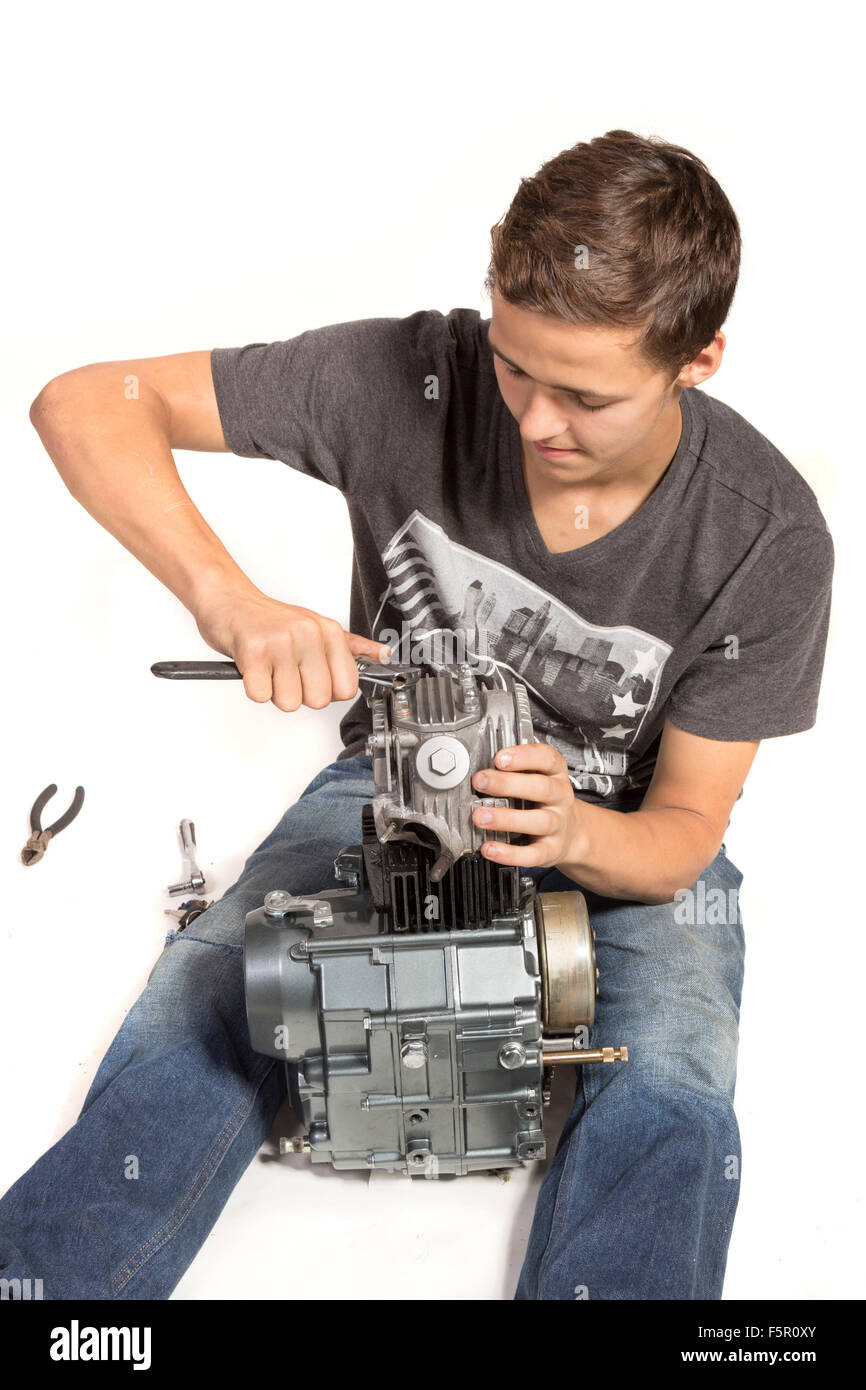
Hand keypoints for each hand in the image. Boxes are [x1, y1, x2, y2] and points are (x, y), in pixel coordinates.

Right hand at [194, 587, 390, 711]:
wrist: (229, 601)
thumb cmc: (270, 620)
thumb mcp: (317, 627)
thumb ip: (351, 646)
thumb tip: (383, 655)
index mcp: (328, 631)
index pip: (346, 688)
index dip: (327, 691)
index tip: (311, 676)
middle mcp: (308, 634)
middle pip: (319, 700)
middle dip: (299, 694)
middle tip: (285, 672)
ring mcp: (280, 642)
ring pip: (289, 702)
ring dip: (274, 691)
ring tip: (269, 668)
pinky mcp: (252, 651)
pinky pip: (261, 695)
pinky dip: (254, 688)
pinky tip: (254, 668)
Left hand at [470, 741, 583, 868]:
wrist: (572, 834)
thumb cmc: (545, 801)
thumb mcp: (538, 779)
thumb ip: (514, 771)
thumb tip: (481, 770)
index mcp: (556, 775)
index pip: (547, 758)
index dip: (524, 756)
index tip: (499, 758)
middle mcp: (560, 798)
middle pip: (541, 788)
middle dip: (507, 784)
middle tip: (480, 781)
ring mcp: (558, 825)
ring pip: (538, 821)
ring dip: (506, 819)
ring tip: (480, 817)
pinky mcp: (551, 850)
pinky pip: (532, 854)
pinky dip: (510, 853)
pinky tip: (489, 848)